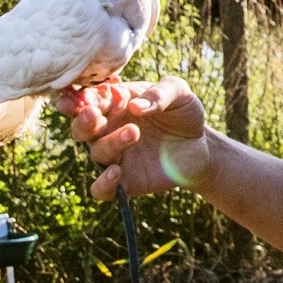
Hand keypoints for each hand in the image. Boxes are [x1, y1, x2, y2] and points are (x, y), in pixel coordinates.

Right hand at [55, 78, 212, 201]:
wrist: (200, 144)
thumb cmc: (183, 112)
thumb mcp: (179, 93)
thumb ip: (159, 93)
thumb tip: (135, 107)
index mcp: (115, 104)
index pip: (91, 100)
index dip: (84, 98)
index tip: (85, 97)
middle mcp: (108, 130)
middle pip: (82, 128)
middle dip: (82, 121)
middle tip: (92, 114)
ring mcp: (115, 156)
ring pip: (96, 153)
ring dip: (109, 143)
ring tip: (133, 133)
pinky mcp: (126, 181)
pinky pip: (102, 189)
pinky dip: (103, 183)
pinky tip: (116, 172)